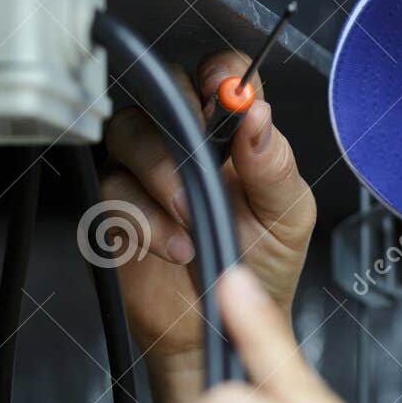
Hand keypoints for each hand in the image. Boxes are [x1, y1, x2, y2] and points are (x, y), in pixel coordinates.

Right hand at [99, 50, 315, 402]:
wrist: (226, 328)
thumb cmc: (260, 268)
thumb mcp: (288, 217)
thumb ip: (275, 165)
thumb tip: (260, 116)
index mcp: (234, 136)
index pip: (225, 76)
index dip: (221, 74)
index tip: (223, 93)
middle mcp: (188, 144)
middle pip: (164, 93)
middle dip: (181, 128)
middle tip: (205, 169)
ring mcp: (148, 172)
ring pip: (130, 134)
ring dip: (162, 178)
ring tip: (193, 221)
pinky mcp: (117, 206)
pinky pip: (113, 188)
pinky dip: (144, 218)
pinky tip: (175, 246)